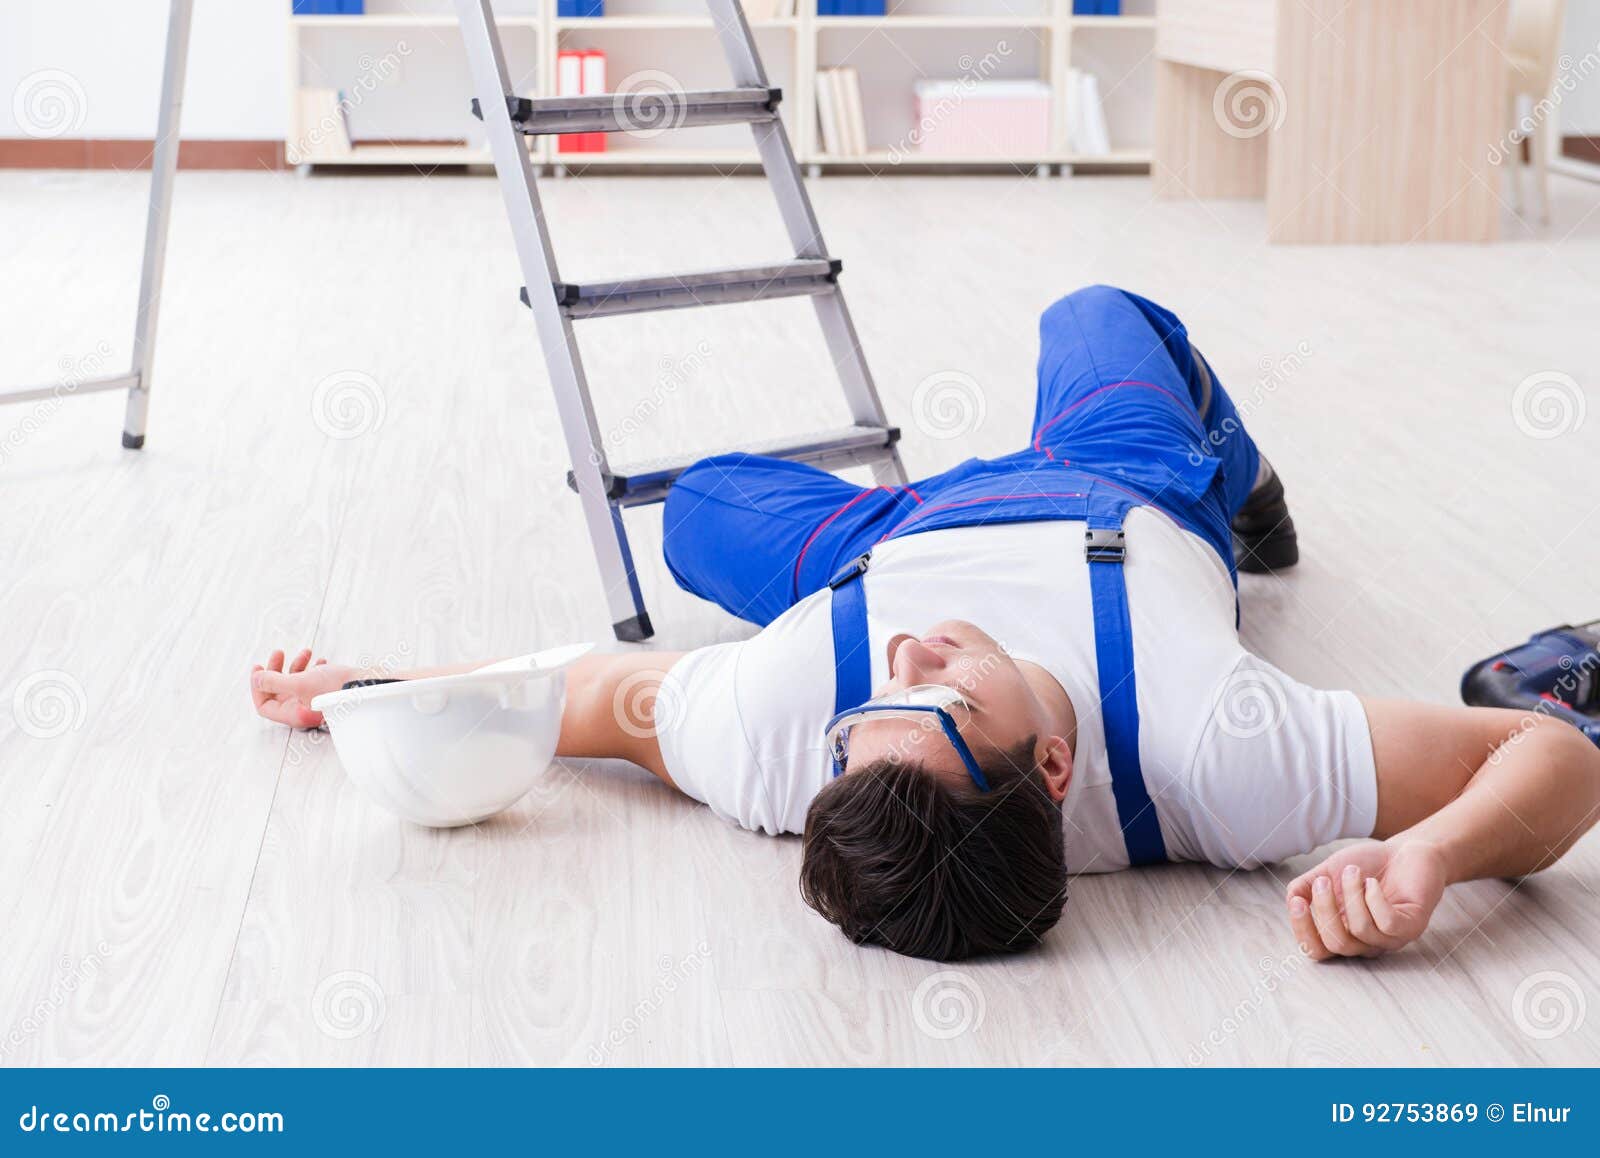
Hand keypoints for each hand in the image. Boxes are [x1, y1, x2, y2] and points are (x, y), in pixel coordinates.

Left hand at [250, 648, 357, 728]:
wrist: (370, 687)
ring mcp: (315, 702)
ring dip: (296, 665)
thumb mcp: (300, 682)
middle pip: (278, 692)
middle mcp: (302, 711)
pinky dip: (312, 669)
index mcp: (293, 714)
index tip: (258, 667)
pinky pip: (312, 681)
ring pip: (295, 683)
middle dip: (276, 670)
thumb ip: (274, 681)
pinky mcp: (327, 694)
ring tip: (306, 651)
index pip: (264, 705)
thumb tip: (256, 678)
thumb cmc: (336, 687)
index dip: (258, 686)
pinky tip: (320, 660)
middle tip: (278, 653)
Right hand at [1285, 839, 1447, 959]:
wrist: (1406, 850)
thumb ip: (1305, 886)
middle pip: (1337, 944)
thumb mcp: (1328, 872)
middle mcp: (1366, 942)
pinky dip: (1374, 897)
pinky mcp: (1412, 926)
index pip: (1317, 950)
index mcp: (1343, 933)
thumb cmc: (1367, 865)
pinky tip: (1373, 882)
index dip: (1303, 931)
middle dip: (1325, 909)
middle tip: (1323, 881)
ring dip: (1351, 894)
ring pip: (1361, 930)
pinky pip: (1387, 922)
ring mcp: (1390, 938)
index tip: (1298, 901)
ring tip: (1353, 871)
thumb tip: (1292, 899)